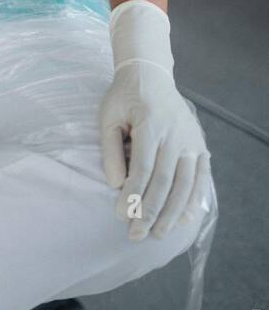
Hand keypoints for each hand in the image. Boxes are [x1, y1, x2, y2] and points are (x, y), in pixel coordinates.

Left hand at [100, 0, 211, 240]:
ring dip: (172, 213)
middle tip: (135, 234)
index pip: (143, 168)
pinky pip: (201, 178)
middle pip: (165, 181)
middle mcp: (175, 134)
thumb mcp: (108, 115)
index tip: (120, 215)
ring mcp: (191, 140)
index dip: (133, 194)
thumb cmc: (124, 97)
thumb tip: (116, 184)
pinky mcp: (199, 145)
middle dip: (150, 212)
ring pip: (185, 184)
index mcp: (151, 124)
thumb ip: (110, 149)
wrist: (151, 75)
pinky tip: (183, 219)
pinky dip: (194, 200)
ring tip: (157, 234)